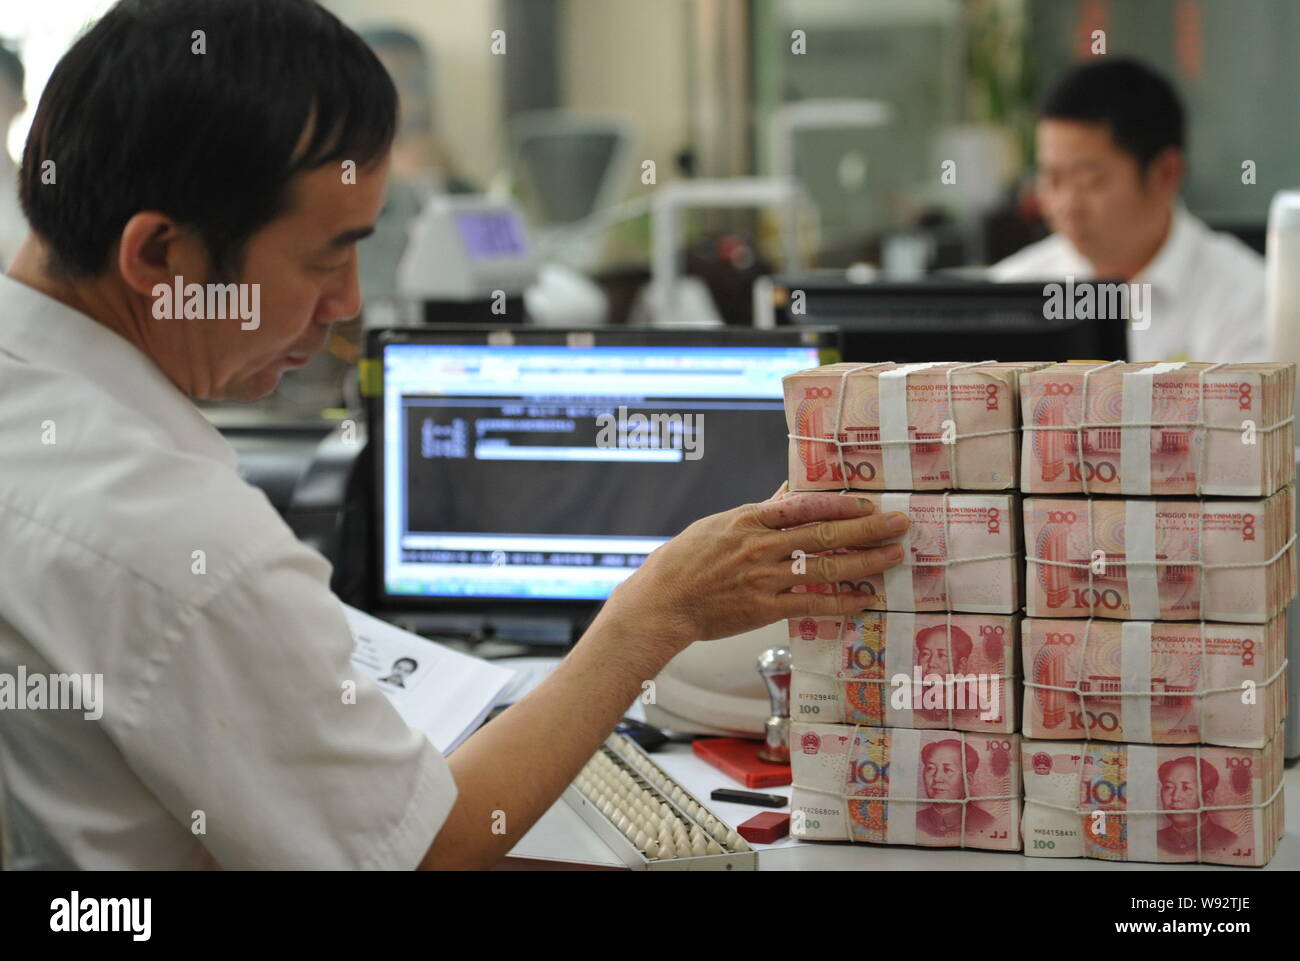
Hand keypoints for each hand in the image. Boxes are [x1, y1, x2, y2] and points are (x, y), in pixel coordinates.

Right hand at [600, 491, 908, 657]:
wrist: (663, 602)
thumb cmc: (685, 560)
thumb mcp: (719, 525)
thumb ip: (759, 514)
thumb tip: (789, 495)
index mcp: (749, 519)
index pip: (804, 506)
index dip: (841, 504)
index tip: (869, 503)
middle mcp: (761, 546)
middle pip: (824, 535)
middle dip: (868, 529)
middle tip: (900, 523)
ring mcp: (764, 578)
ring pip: (824, 567)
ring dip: (865, 562)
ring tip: (894, 556)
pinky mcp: (765, 608)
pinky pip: (812, 604)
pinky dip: (842, 601)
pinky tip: (866, 599)